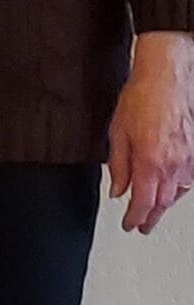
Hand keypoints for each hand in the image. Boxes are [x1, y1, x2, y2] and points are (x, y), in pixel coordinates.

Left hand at [109, 30, 193, 233]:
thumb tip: (117, 189)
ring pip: (178, 193)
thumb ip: (118, 166)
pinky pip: (188, 179)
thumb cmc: (141, 99)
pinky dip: (178, 189)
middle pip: (163, 202)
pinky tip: (172, 190)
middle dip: (151, 218)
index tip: (129, 225)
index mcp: (151, 162)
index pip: (143, 203)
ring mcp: (189, 159)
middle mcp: (174, 164)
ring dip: (165, 205)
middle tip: (142, 227)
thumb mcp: (117, 133)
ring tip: (154, 212)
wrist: (166, 78)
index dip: (135, 218)